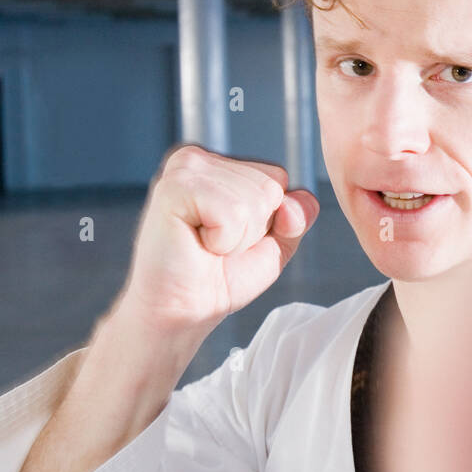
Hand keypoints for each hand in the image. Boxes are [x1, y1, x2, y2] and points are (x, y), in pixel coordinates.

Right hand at [116, 144, 319, 339]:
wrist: (180, 312)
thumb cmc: (218, 278)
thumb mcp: (275, 244)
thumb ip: (298, 216)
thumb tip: (294, 202)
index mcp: (218, 165)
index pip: (278, 177)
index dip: (268, 219)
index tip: (231, 236)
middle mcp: (198, 158)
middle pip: (270, 186)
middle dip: (253, 229)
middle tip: (214, 245)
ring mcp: (183, 168)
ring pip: (254, 199)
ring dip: (237, 238)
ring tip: (204, 246)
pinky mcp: (173, 188)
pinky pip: (232, 212)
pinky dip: (224, 240)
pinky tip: (196, 244)